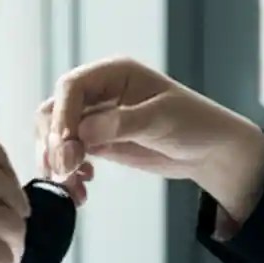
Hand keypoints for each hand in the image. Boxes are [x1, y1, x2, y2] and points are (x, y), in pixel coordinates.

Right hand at [38, 57, 263, 222]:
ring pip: (56, 137)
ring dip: (57, 162)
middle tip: (66, 170)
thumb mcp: (161, 119)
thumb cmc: (194, 124)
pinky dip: (69, 173)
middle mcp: (100, 92)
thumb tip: (83, 131)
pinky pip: (70, 156)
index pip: (72, 87)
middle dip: (53, 143)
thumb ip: (121, 123)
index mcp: (114, 74)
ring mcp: (97, 119)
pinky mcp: (99, 144)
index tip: (65, 147)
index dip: (62, 116)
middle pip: (55, 111)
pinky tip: (82, 186)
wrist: (210, 151)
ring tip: (73, 185)